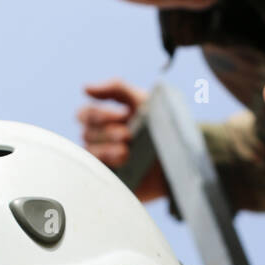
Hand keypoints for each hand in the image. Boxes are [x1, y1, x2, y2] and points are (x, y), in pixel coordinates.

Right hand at [77, 79, 166, 202]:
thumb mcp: (141, 101)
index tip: (124, 115)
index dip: (101, 114)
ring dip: (108, 150)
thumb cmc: (158, 125)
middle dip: (108, 132)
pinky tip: (123, 162)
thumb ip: (115, 89)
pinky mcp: (111, 176)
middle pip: (87, 133)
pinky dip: (108, 164)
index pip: (85, 114)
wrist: (179, 156)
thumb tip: (85, 88)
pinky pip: (98, 171)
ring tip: (127, 152)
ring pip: (91, 152)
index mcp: (103, 119)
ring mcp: (103, 158)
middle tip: (128, 135)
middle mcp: (99, 138)